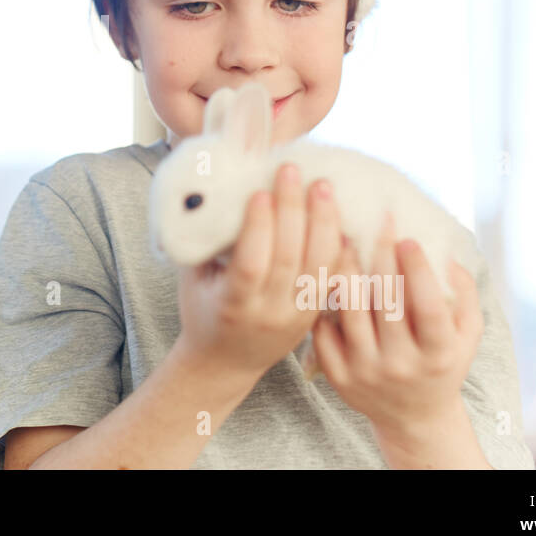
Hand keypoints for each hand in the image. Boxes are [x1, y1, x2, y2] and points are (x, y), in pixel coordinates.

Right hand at [175, 163, 342, 382]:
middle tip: (293, 171)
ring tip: (323, 186)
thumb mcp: (193, 280)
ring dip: (323, 222)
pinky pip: (334, 278)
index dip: (258, 228)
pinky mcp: (314, 315)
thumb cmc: (202, 311)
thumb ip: (203, 243)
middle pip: (289, 259)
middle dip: (293, 211)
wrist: (225, 363)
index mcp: (233, 306)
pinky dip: (340, 247)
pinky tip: (341, 217)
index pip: (251, 265)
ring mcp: (296, 317)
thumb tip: (208, 190)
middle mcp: (268, 314)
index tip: (261, 192)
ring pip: (318, 267)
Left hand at [310, 212, 483, 444]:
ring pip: (350, 312)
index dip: (418, 271)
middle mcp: (402, 366)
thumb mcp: (468, 333)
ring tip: (344, 240)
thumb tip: (446, 252)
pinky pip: (325, 331)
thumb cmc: (444, 362)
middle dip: (380, 258)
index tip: (408, 238)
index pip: (428, 307)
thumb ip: (465, 293)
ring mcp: (367, 373)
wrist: (414, 417)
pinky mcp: (339, 378)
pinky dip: (325, 303)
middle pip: (386, 303)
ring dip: (346, 272)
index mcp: (438, 354)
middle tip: (372, 224)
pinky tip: (325, 275)